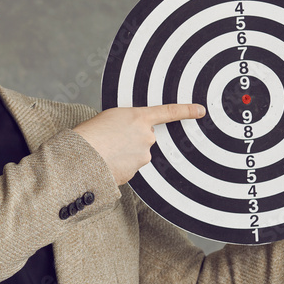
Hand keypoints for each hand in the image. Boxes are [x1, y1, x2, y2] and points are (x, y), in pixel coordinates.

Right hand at [73, 104, 205, 185]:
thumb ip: (127, 123)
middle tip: (112, 138)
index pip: (169, 112)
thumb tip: (131, 135)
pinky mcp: (135, 172)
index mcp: (139, 117)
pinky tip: (106, 161)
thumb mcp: (110, 118)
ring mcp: (142, 156)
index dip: (186, 110)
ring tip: (105, 150)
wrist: (82, 157)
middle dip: (132, 139)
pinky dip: (119, 165)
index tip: (201, 110)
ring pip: (137, 153)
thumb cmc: (90, 134)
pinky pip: (129, 167)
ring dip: (124, 153)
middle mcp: (146, 137)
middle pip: (145, 137)